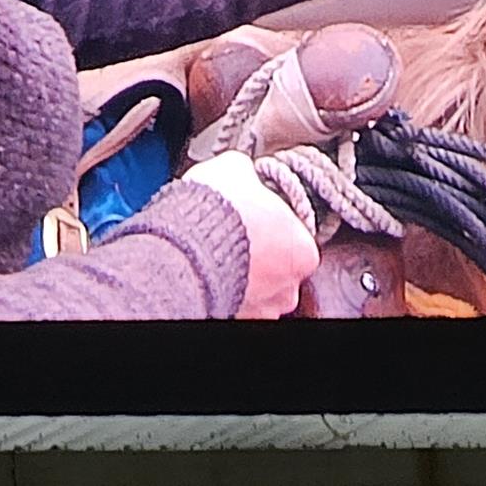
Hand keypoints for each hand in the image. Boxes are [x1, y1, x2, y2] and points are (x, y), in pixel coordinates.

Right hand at [183, 151, 318, 318]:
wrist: (182, 244)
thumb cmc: (217, 210)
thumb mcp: (235, 168)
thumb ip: (248, 171)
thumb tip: (242, 168)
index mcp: (303, 249)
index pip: (296, 236)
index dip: (273, 222)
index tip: (256, 215)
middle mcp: (289, 286)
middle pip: (280, 267)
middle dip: (259, 253)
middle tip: (235, 233)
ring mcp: (262, 307)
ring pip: (258, 289)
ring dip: (242, 274)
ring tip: (218, 254)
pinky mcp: (234, 317)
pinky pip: (235, 301)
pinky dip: (224, 287)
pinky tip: (210, 270)